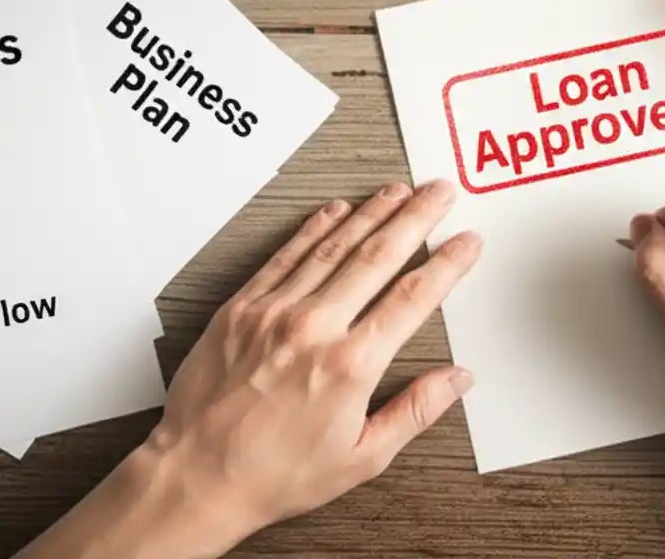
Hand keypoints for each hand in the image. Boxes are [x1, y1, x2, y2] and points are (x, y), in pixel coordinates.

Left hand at [93, 180, 479, 557]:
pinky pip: (285, 256)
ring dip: (371, 212)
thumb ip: (414, 411)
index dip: (446, 264)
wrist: (197, 474)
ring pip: (333, 247)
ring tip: (399, 190)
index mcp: (351, 365)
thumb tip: (458, 379)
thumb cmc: (275, 474)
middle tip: (440, 192)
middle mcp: (314, 328)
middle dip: (416, 218)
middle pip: (378, 256)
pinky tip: (335, 210)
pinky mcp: (241, 308)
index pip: (413, 298)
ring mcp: (274, 312)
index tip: (468, 241)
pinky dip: (313, 229)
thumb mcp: (360, 458)